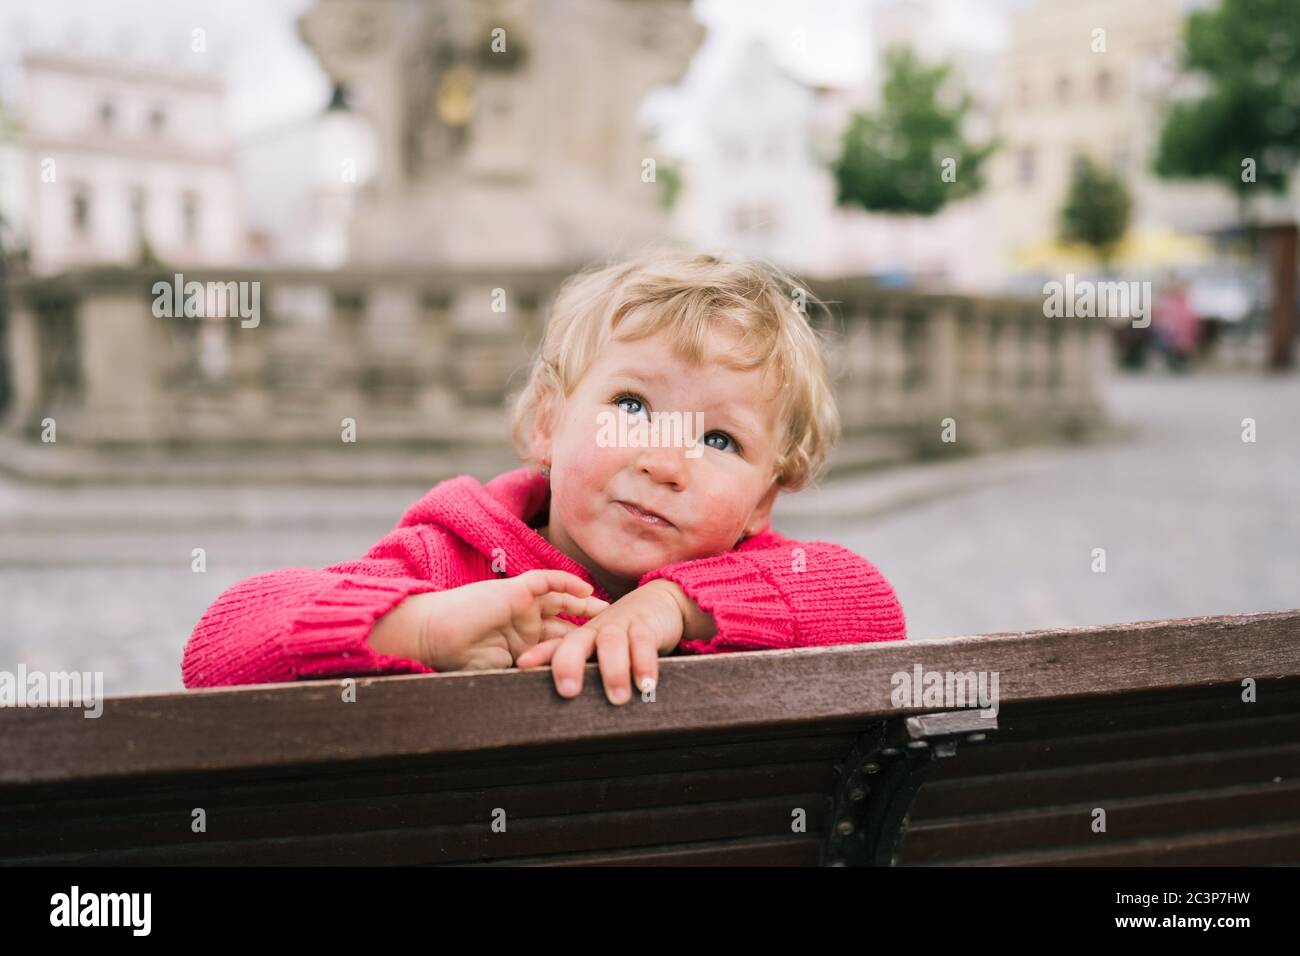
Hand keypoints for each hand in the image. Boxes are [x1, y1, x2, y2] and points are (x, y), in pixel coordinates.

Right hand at [408, 570, 609, 671]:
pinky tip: (585, 590)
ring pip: (560, 599)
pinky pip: (544, 581)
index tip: (602, 659)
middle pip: (565, 621)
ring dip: (585, 604)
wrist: (433, 636)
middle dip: (590, 626)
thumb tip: (549, 696)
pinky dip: (565, 583)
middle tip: (617, 632)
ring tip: (610, 610)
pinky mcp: (514, 591)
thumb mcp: (499, 674)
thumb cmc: (457, 658)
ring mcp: (520, 605)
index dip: (578, 649)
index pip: (556, 644)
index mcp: (521, 643)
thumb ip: (525, 677)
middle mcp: (524, 622)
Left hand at [515, 579, 698, 704]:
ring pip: (610, 642)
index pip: (554, 646)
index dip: (539, 655)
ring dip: (614, 670)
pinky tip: (647, 686)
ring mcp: (620, 624)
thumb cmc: (624, 633)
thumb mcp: (601, 649)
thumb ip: (585, 670)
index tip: (523, 666)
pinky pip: (643, 642)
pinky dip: (645, 664)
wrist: (660, 600)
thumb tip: (565, 712)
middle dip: (570, 664)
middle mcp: (596, 629)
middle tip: (568, 691)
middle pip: (576, 642)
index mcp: (581, 637)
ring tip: (617, 699)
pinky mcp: (645, 625)